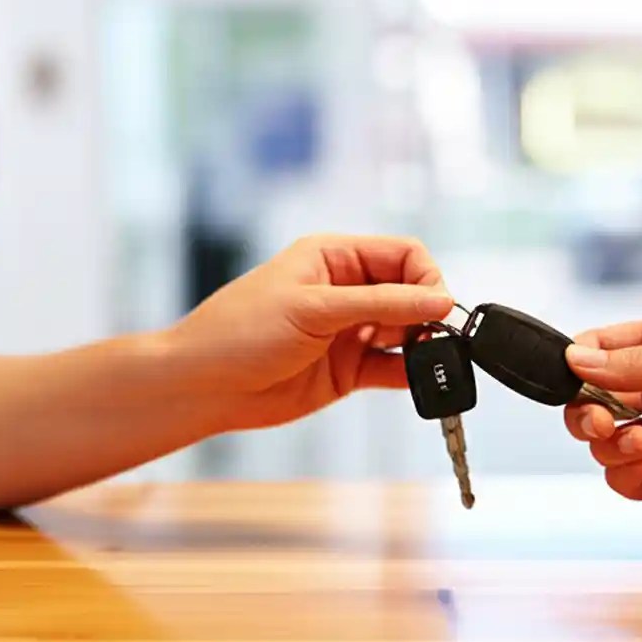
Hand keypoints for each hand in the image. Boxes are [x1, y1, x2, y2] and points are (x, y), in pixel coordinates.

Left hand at [168, 234, 453, 430]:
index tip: (438, 306)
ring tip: (427, 359)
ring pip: (406, 332)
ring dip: (422, 344)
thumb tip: (438, 300)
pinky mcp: (347, 370)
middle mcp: (346, 292)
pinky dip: (410, 374)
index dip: (427, 278)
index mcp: (334, 258)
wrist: (202, 386)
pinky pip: (392, 368)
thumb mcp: (315, 309)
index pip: (403, 255)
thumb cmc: (239, 332)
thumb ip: (382, 305)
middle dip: (428, 313)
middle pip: (410, 294)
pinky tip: (418, 378)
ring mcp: (348, 332)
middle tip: (436, 336)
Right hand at [563, 310, 641, 504]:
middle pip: (597, 397)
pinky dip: (622, 476)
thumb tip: (577, 359)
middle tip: (601, 421)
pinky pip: (634, 480)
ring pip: (608, 440)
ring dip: (605, 443)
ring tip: (635, 444)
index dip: (579, 362)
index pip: (605, 347)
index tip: (571, 378)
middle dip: (585, 409)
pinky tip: (639, 467)